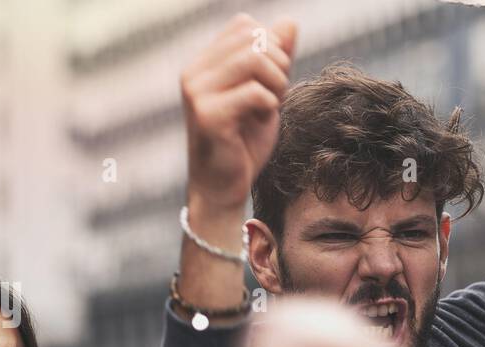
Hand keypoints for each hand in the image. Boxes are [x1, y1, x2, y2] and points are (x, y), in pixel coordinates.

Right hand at [181, 13, 296, 213]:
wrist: (224, 188)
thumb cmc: (243, 143)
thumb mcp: (266, 94)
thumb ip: (276, 59)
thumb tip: (290, 22)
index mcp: (203, 63)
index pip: (245, 26)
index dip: (271, 47)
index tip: (271, 81)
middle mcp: (194, 72)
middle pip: (253, 38)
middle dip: (278, 64)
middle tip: (275, 95)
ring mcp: (197, 93)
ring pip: (255, 60)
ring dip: (276, 83)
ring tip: (270, 106)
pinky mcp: (208, 116)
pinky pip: (255, 92)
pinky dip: (269, 106)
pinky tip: (260, 121)